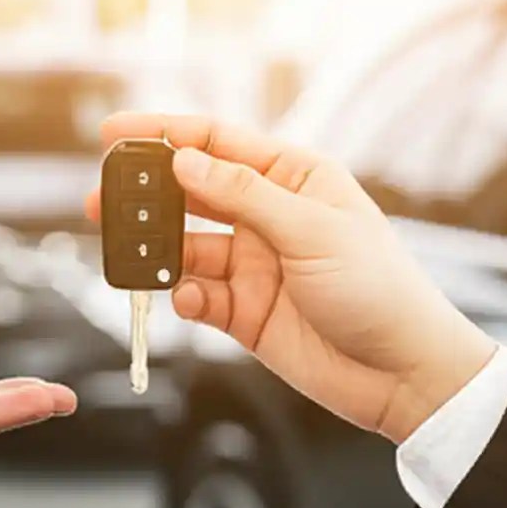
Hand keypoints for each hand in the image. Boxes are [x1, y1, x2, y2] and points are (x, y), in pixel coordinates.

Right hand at [85, 113, 494, 443]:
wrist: (403, 375)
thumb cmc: (380, 290)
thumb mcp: (312, 230)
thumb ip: (244, 194)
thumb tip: (185, 160)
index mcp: (294, 178)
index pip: (217, 143)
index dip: (164, 134)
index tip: (114, 133)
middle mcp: (269, 217)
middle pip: (191, 194)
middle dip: (147, 197)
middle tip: (102, 201)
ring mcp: (255, 265)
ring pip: (186, 248)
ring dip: (159, 251)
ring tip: (132, 257)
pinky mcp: (245, 312)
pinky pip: (198, 296)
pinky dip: (184, 296)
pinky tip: (186, 300)